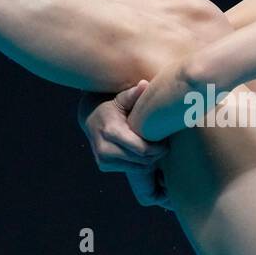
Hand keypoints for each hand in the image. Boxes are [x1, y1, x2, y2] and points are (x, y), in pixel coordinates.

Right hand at [79, 81, 173, 209]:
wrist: (90, 119)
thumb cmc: (112, 107)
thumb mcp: (121, 98)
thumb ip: (133, 94)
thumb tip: (144, 84)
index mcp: (111, 131)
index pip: (142, 149)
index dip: (157, 148)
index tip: (165, 142)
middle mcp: (104, 148)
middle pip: (142, 160)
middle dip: (156, 155)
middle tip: (163, 146)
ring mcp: (102, 159)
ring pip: (138, 168)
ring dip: (150, 161)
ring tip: (154, 149)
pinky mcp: (103, 166)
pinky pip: (131, 169)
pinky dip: (140, 164)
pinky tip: (142, 153)